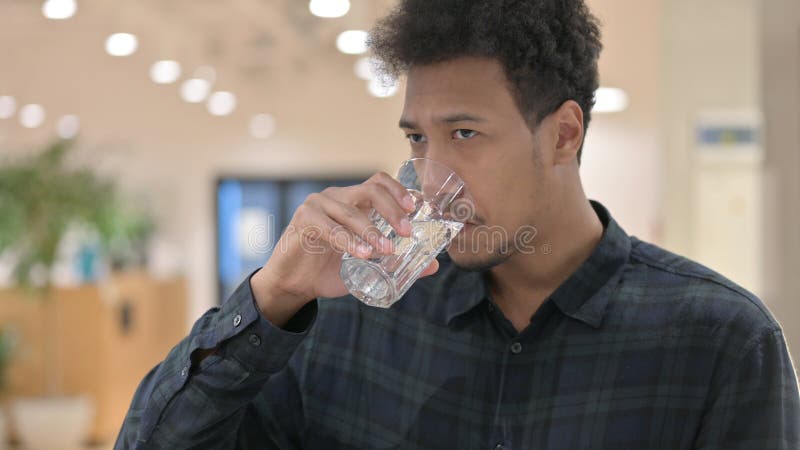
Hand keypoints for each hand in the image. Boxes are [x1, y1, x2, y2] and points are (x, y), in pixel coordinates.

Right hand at [251, 172, 439, 325]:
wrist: (293, 284)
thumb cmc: (329, 270)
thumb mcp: (366, 266)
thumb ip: (396, 262)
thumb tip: (433, 265)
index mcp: (352, 202)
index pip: (378, 182)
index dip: (399, 190)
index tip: (416, 208)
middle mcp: (336, 197)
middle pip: (370, 190)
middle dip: (393, 210)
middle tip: (408, 232)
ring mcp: (318, 205)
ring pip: (351, 211)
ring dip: (372, 231)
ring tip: (387, 250)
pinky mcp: (304, 220)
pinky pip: (330, 228)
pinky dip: (349, 241)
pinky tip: (362, 254)